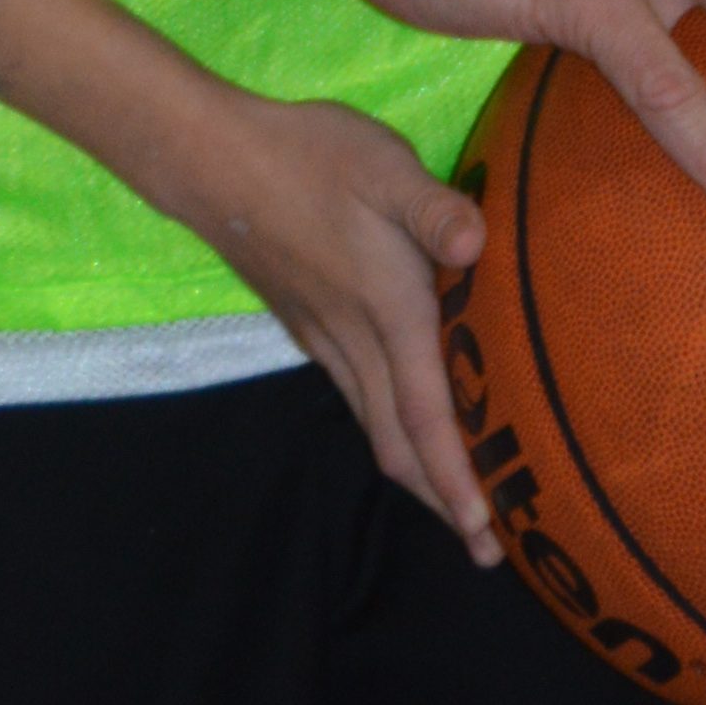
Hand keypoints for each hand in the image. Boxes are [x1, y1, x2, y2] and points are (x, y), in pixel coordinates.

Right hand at [158, 88, 496, 549]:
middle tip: (487, 547)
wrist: (218, 164)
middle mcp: (358, 341)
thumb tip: (476, 244)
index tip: (485, 531)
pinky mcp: (311, 328)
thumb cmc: (310, 157)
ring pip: (377, 428)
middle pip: (400, 444)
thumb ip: (432, 207)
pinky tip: (408, 425)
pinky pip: (360, 400)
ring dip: (418, 471)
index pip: (427, 414)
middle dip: (443, 499)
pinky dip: (392, 432)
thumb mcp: (383, 166)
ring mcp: (328, 340)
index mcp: (388, 310)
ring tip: (457, 503)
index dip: (456, 477)